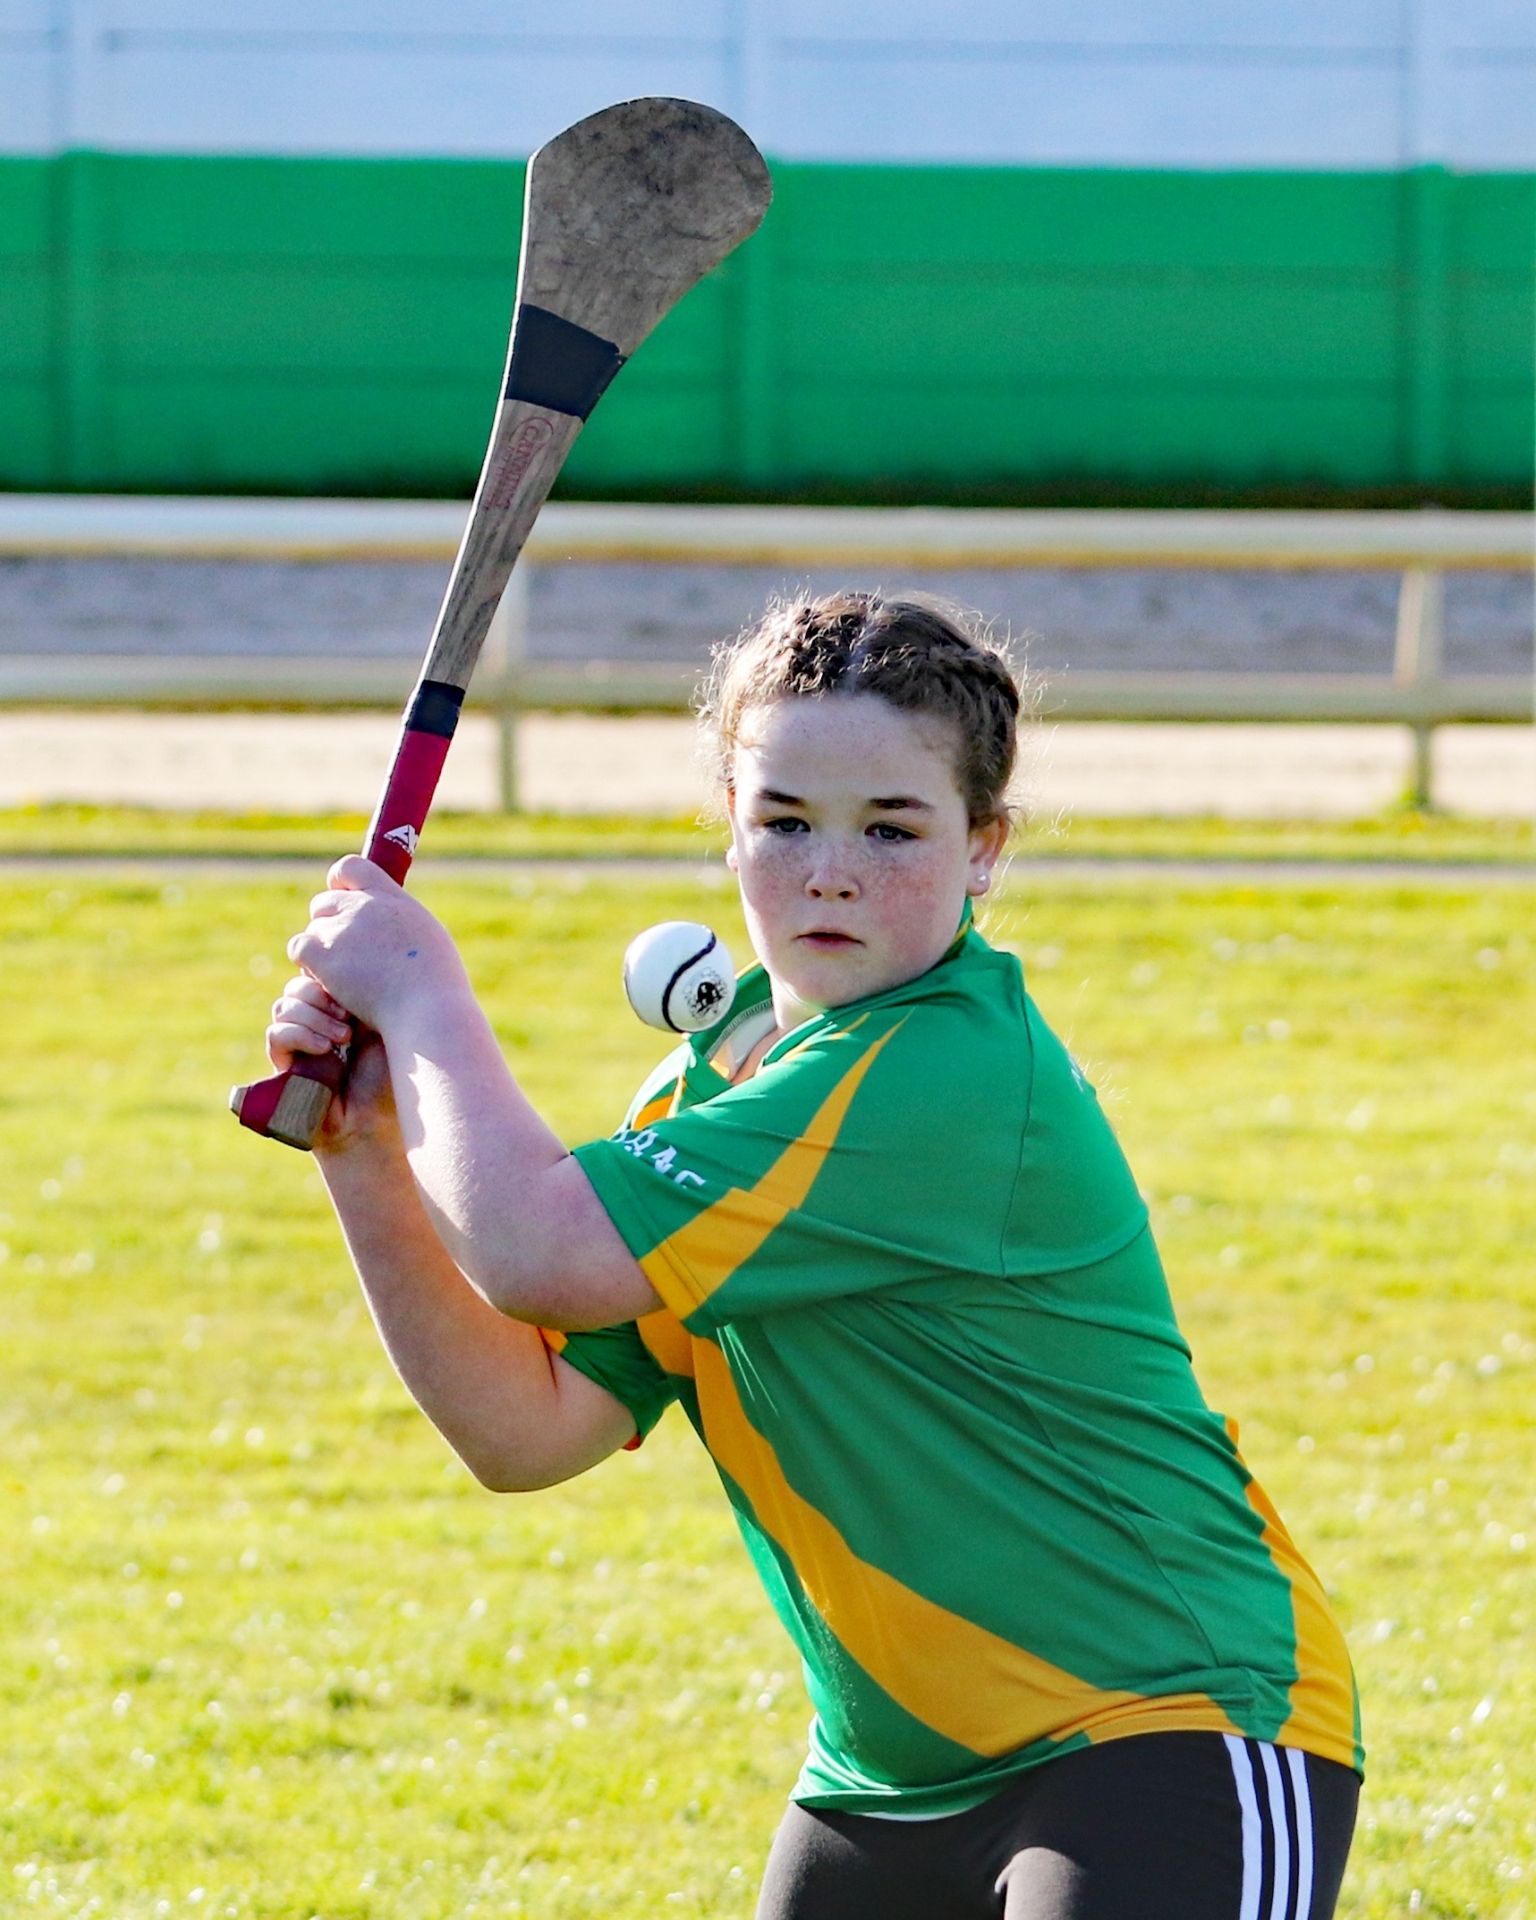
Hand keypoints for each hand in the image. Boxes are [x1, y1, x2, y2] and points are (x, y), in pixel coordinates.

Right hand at [264, 975, 395, 1153]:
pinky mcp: (283, 1062)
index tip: (357, 990)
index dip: (331, 974)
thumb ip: (365, 993)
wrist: (376, 1120)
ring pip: (285, 1004)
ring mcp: (298, 1039)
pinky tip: (324, 1048)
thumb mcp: (384, 1024)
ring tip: (343, 1037)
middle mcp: (317, 1018)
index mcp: (342, 1004)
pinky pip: (276, 1033)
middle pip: (300, 983)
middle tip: (349, 1014)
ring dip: (314, 1016)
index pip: (321, 972)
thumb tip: (350, 961)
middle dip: (322, 993)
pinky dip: (299, 1034)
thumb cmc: (390, 1075)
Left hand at [284, 856, 464, 1034]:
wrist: (426, 1009)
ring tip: (344, 977)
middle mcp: (364, 906)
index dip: (340, 884)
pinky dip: (308, 964)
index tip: (344, 900)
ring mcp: (342, 930)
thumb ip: (401, 923)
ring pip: (314, 930)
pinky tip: (327, 982)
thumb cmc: (436, 984)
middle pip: (324, 902)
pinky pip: (299, 948)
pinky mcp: (324, 957)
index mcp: (392, 897)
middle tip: (344, 952)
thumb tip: (388, 926)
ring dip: (322, 950)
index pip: (351, 867)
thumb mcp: (428, 937)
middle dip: (329, 924)